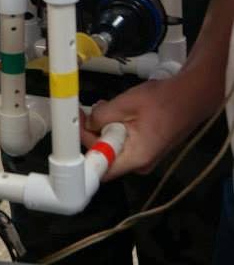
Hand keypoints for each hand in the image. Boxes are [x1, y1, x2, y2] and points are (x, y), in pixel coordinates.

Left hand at [81, 75, 204, 180]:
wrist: (190, 97)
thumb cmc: (162, 101)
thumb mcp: (126, 104)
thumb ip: (103, 116)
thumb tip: (88, 122)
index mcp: (136, 158)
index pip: (101, 170)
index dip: (85, 152)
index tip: (77, 131)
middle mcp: (139, 164)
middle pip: (105, 157)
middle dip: (93, 134)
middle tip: (87, 112)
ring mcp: (143, 157)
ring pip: (114, 148)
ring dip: (104, 128)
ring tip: (104, 106)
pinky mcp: (146, 148)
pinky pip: (124, 142)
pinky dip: (116, 127)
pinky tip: (116, 110)